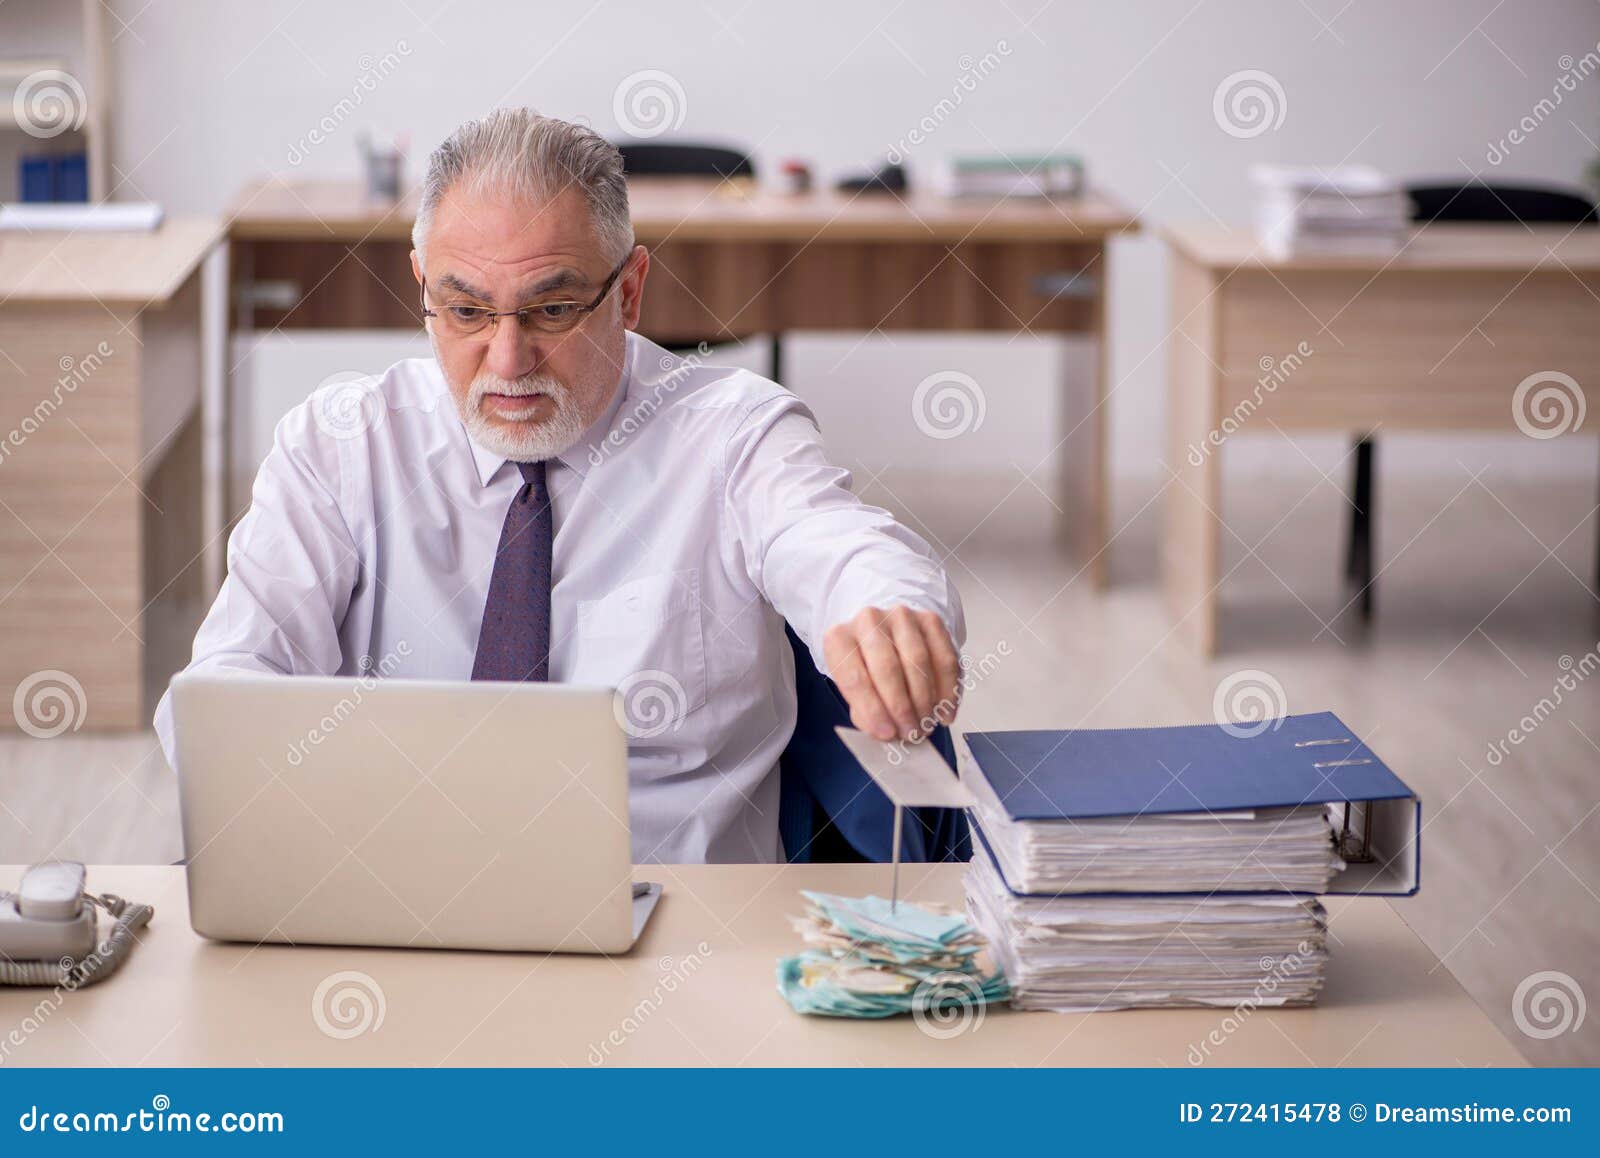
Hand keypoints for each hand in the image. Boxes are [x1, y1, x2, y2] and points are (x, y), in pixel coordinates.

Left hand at [823, 605, 960, 741]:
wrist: (886, 635)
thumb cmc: (866, 668)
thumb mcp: (854, 692)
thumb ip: (866, 713)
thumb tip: (889, 732)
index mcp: (839, 639)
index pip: (854, 678)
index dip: (872, 710)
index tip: (887, 733)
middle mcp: (868, 621)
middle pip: (887, 668)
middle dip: (902, 707)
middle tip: (912, 733)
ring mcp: (901, 617)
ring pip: (918, 662)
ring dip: (925, 700)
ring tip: (926, 724)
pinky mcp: (930, 619)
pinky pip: (944, 658)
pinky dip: (947, 689)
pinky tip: (944, 710)